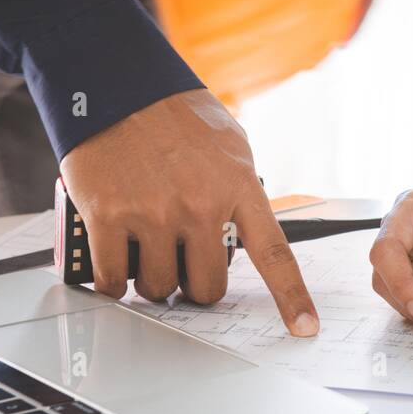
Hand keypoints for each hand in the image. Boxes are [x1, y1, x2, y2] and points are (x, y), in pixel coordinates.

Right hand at [59, 89, 317, 335]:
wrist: (118, 84)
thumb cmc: (174, 115)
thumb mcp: (230, 146)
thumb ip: (241, 192)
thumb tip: (245, 234)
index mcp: (238, 187)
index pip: (273, 256)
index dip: (291, 298)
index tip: (304, 329)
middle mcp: (199, 204)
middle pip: (207, 288)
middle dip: (194, 285)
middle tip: (181, 264)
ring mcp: (152, 211)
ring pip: (158, 288)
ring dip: (151, 282)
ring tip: (146, 252)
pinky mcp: (108, 215)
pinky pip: (113, 279)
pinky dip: (112, 283)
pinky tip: (114, 266)